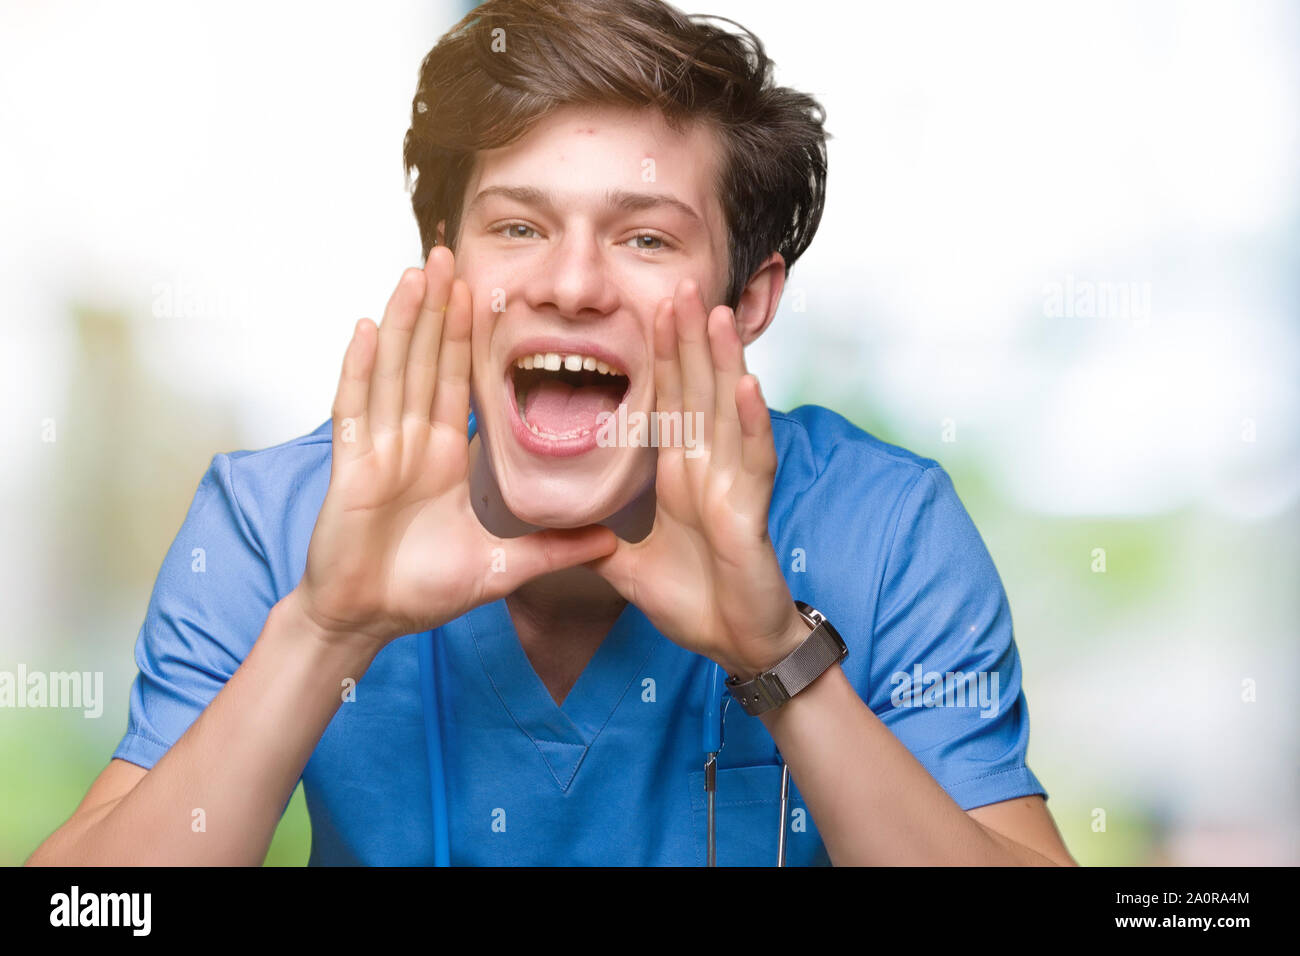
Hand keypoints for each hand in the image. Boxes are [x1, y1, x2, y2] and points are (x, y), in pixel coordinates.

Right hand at [294, 247, 617, 646]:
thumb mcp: (503, 567)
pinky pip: (355, 409)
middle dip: (440, 309)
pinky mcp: (352, 467)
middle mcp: (416, 443)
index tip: (493, 295)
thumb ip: (554, 549)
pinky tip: (366, 326)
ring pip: (396, 371)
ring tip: (418, 272)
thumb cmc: (425, 591)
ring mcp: (382, 449)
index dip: (477, 341)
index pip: (468, 385)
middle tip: (451, 255)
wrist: (368, 620)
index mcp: (450, 458)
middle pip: (430, 362)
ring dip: (405, 320)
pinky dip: (358, 369)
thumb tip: (613, 540)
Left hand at [585, 278, 807, 678]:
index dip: (660, 355)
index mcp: (679, 473)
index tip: (648, 307)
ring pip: (728, 412)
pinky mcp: (751, 512)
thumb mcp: (625, 563)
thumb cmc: (692, 598)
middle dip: (688, 338)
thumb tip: (550, 523)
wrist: (733, 643)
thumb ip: (594, 537)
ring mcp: (733, 485)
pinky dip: (750, 424)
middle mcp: (709, 467)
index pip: (667, 401)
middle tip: (680, 284)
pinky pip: (753, 461)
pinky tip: (747, 386)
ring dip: (723, 362)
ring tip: (715, 314)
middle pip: (696, 390)